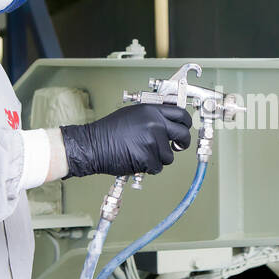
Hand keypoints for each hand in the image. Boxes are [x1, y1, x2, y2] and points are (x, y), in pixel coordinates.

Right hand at [59, 104, 191, 177]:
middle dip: (182, 144)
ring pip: (169, 156)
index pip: (181, 115)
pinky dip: (148, 167)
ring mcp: (152, 141)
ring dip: (158, 158)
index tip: (185, 128)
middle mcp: (155, 124)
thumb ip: (152, 117)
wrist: (93, 145)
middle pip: (183, 135)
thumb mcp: (133, 114)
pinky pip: (157, 167)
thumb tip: (169, 123)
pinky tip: (136, 159)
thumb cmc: (109, 131)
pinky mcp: (148, 157)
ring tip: (142, 152)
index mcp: (152, 111)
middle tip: (176, 146)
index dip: (186, 124)